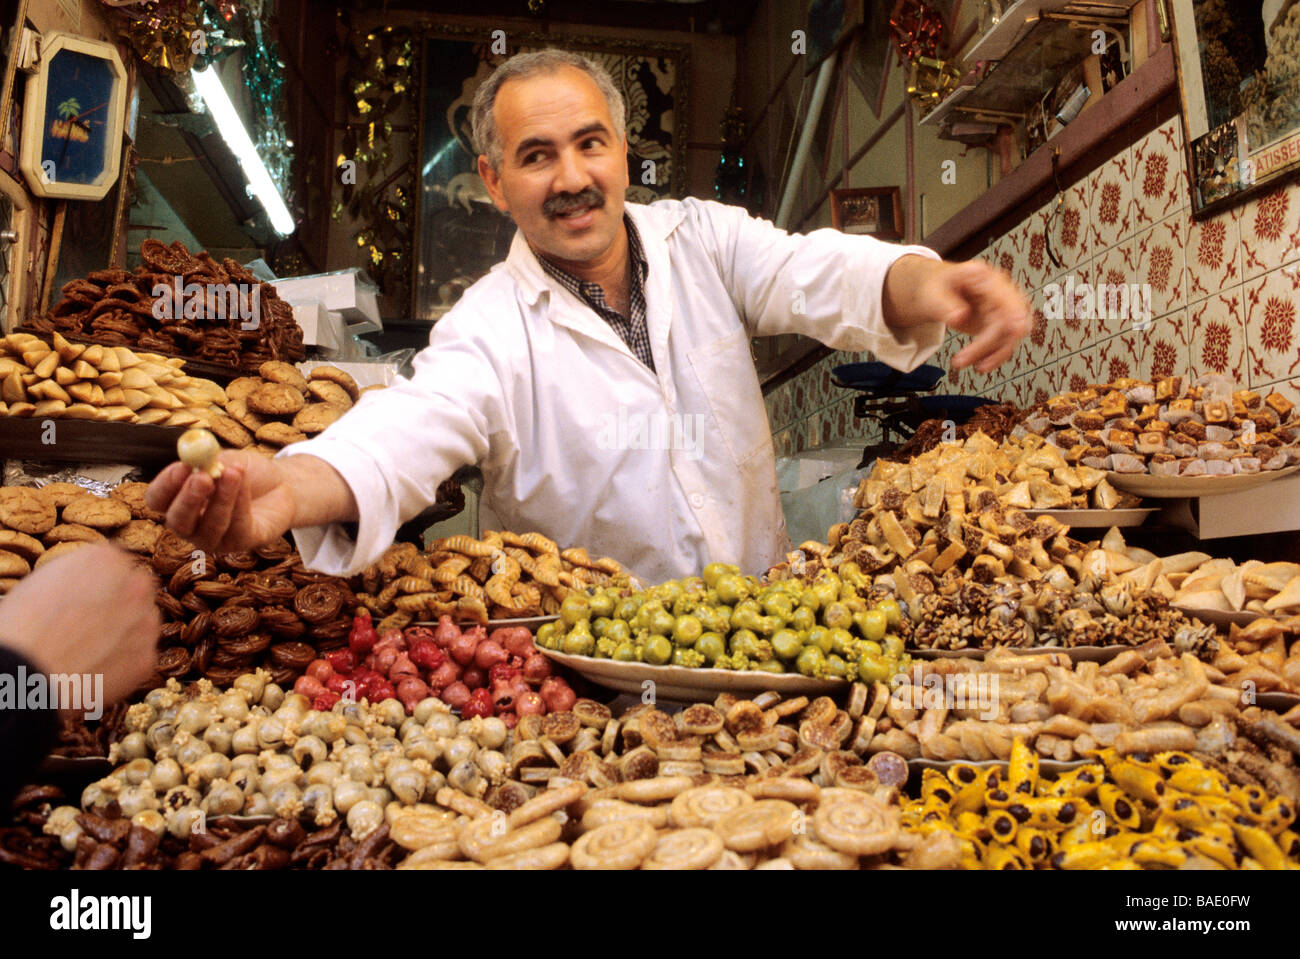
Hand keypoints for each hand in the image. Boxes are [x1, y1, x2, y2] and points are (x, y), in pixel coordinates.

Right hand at [0, 543, 159, 706]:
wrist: (25, 670)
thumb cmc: (22, 624)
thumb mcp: (43, 579)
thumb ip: (78, 575)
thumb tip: (83, 586)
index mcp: (108, 558)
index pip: (116, 564)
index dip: (98, 584)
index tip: (85, 598)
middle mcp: (137, 585)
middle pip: (136, 591)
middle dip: (119, 604)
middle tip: (90, 624)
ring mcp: (147, 623)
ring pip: (143, 623)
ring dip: (125, 632)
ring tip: (90, 648)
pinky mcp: (146, 658)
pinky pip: (139, 657)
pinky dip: (124, 664)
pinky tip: (96, 668)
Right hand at [146, 449, 298, 553]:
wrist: (281, 483)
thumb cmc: (244, 472)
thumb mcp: (224, 459)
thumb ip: (208, 459)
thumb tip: (195, 457)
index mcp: (178, 500)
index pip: (157, 500)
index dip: (165, 485)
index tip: (182, 466)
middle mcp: (191, 524)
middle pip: (177, 521)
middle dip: (189, 499)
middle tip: (203, 479)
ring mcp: (214, 538)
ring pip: (210, 526)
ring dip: (222, 498)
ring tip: (234, 472)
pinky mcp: (240, 543)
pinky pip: (237, 528)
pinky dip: (241, 504)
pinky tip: (245, 484)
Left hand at [883, 255, 1031, 373]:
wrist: (937, 291)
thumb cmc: (935, 287)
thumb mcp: (932, 293)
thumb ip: (944, 304)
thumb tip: (960, 317)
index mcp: (985, 278)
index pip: (1006, 297)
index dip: (1015, 313)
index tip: (1016, 330)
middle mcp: (1001, 291)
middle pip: (1011, 320)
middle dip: (989, 344)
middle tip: (960, 360)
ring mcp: (1003, 308)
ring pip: (1010, 336)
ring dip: (991, 354)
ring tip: (960, 363)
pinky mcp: (1000, 324)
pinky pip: (1005, 343)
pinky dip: (994, 356)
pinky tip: (979, 365)